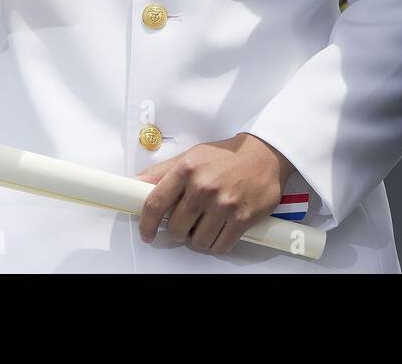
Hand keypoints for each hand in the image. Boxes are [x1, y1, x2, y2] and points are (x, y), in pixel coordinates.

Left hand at [134, 133, 293, 254]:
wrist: (264, 154)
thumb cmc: (226, 156)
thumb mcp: (191, 156)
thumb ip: (162, 172)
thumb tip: (136, 184)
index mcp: (187, 169)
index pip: (155, 203)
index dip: (146, 224)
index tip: (147, 233)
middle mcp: (203, 186)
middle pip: (176, 228)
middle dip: (179, 229)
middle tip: (189, 220)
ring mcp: (223, 204)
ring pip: (197, 242)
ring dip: (199, 238)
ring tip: (207, 222)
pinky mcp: (241, 218)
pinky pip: (219, 247)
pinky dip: (217, 243)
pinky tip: (221, 229)